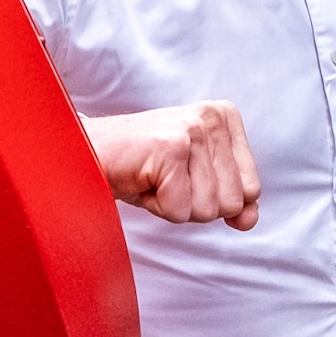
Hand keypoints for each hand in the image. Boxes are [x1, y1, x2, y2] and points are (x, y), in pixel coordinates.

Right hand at [83, 104, 260, 230]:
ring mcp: (193, 130)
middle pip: (234, 201)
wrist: (84, 151)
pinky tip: (143, 180)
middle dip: (195, 204)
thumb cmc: (140, 166)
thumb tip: (250, 219)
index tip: (181, 174)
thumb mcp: (195, 180)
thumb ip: (231, 197)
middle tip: (165, 178)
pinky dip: (158, 207)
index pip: (252, 189)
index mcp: (226, 117)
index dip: (213, 196)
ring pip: (208, 210)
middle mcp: (214, 117)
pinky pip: (181, 211)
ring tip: (154, 177)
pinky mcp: (172, 148)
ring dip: (175, 205)